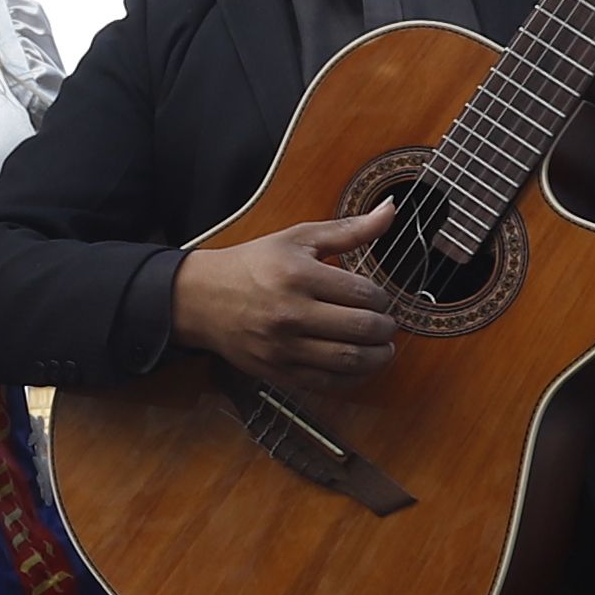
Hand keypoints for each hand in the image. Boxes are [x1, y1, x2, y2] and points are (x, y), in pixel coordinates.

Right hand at [172, 212, 402, 387]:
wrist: (203, 299)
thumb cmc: (254, 265)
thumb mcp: (298, 238)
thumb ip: (349, 229)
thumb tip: (390, 210)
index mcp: (298, 276)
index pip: (362, 293)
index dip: (381, 297)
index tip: (379, 298)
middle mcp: (290, 313)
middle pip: (360, 328)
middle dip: (384, 328)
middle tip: (386, 324)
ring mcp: (283, 347)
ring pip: (348, 360)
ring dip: (377, 356)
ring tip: (382, 347)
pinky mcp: (277, 371)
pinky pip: (326, 383)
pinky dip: (352, 378)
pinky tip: (359, 365)